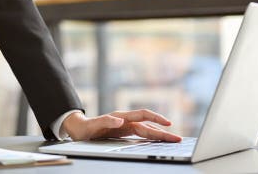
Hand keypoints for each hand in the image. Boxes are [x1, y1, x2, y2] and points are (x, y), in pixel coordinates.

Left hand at [61, 109, 181, 141]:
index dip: (155, 118)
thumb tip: (120, 121)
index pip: (143, 115)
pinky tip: (158, 141)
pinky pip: (141, 134)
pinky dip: (151, 137)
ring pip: (147, 130)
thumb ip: (106, 122)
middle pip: (148, 125)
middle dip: (163, 132)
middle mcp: (126, 120)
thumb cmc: (87, 127)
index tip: (168, 124)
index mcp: (121, 117)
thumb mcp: (94, 125)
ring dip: (159, 135)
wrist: (80, 129)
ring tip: (172, 140)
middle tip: (178, 139)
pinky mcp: (125, 132)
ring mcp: (126, 126)